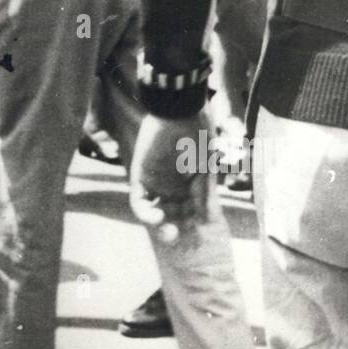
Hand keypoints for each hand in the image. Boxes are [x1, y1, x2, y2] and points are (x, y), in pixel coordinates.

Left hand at [129, 111, 210, 242]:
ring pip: (156, 212)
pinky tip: (158, 216)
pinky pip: (139, 202)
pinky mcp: (140, 177)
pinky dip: (146, 214)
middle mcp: (173, 184)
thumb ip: (206, 193)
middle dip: (180, 228)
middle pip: (174, 215)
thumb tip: (208, 219)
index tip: (201, 234)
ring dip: (161, 227)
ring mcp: (156, 182)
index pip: (192, 211)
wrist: (179, 111)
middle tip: (185, 237)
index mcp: (191, 182)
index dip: (196, 225)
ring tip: (170, 233)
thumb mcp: (207, 167)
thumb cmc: (198, 135)